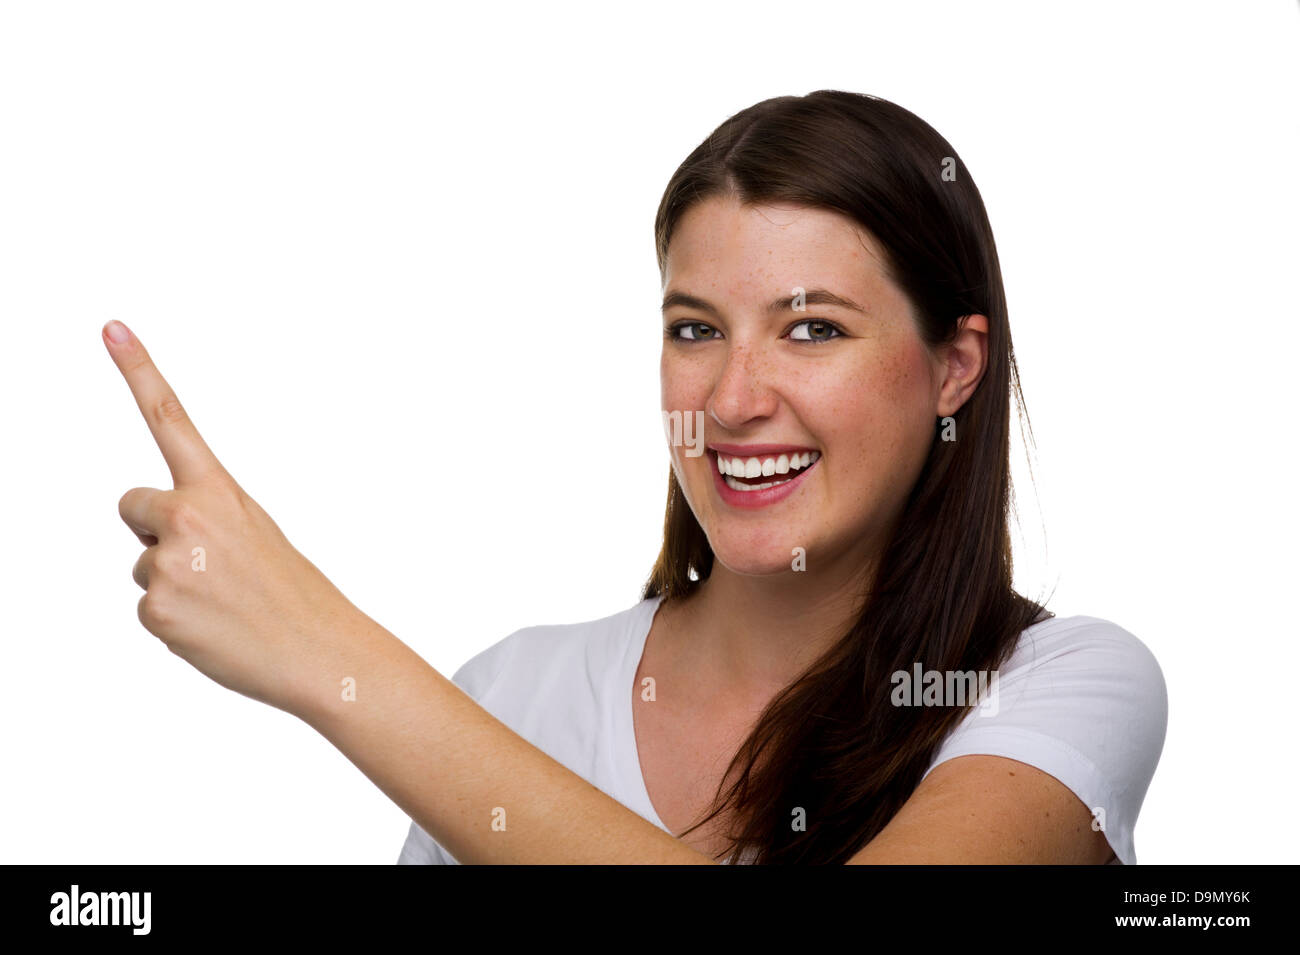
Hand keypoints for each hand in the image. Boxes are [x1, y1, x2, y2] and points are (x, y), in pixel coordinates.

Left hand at [105, 319, 362, 713]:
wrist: (319, 652)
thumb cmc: (292, 593)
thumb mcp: (256, 534)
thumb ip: (203, 516)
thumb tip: (157, 536)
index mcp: (219, 492)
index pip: (171, 420)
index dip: (137, 370)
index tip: (110, 327)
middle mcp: (189, 518)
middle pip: (132, 505)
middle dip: (155, 530)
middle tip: (208, 564)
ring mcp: (168, 564)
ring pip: (141, 563)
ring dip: (172, 582)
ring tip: (222, 602)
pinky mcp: (155, 609)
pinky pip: (144, 607)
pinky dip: (174, 620)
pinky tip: (212, 627)